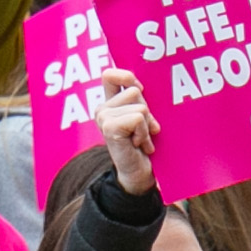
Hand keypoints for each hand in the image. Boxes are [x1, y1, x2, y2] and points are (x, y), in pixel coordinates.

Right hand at [96, 66, 155, 194]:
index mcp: (110, 103)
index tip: (140, 89)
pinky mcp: (109, 127)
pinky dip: (144, 133)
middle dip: (147, 111)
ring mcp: (103, 118)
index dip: (127, 77)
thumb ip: (140, 100)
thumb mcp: (144, 118)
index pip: (110, 75)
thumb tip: (142, 86)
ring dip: (147, 126)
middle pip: (135, 91)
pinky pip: (138, 118)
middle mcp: (102, 109)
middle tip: (144, 131)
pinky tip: (139, 145)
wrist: (139, 174)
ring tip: (142, 140)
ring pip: (140, 107)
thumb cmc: (144, 145)